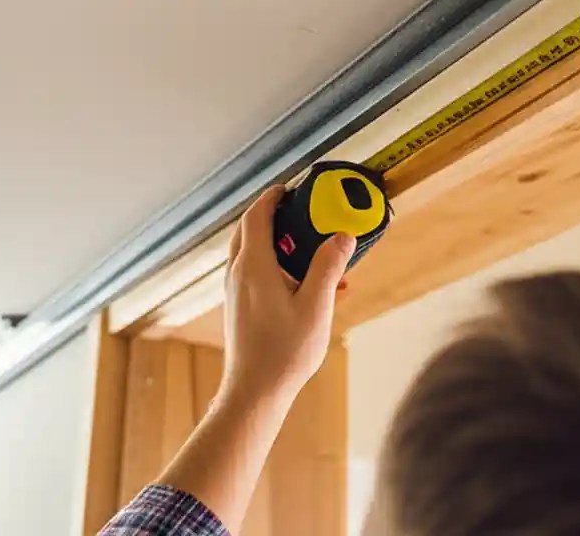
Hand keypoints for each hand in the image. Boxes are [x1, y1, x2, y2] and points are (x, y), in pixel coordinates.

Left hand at [222, 185, 355, 405]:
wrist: (255, 392)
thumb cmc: (284, 351)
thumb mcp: (316, 305)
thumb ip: (328, 266)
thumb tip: (343, 236)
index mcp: (254, 265)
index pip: (257, 215)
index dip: (273, 196)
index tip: (291, 187)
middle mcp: (238, 274)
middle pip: (250, 230)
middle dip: (275, 217)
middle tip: (302, 212)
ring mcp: (236, 292)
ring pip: (254, 254)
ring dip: (281, 245)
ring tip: (316, 254)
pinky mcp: (240, 308)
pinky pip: (257, 275)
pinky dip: (280, 268)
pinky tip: (313, 288)